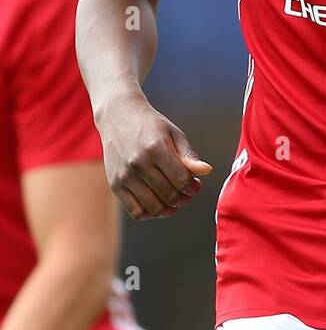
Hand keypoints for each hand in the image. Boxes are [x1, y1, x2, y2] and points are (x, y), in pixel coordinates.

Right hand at [97, 88, 211, 218]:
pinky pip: (136, 211)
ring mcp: (125, 176)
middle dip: (184, 199)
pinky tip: (157, 203)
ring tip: (173, 200)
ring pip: (154, 207)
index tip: (195, 186)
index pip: (182, 180)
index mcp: (156, 149)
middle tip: (186, 193)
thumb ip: (189, 155)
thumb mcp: (174, 134)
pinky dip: (150, 213)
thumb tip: (206, 171)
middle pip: (169, 196)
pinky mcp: (115, 185)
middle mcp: (138, 163)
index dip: (193, 188)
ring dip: (169, 209)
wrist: (118, 117)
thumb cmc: (150, 125)